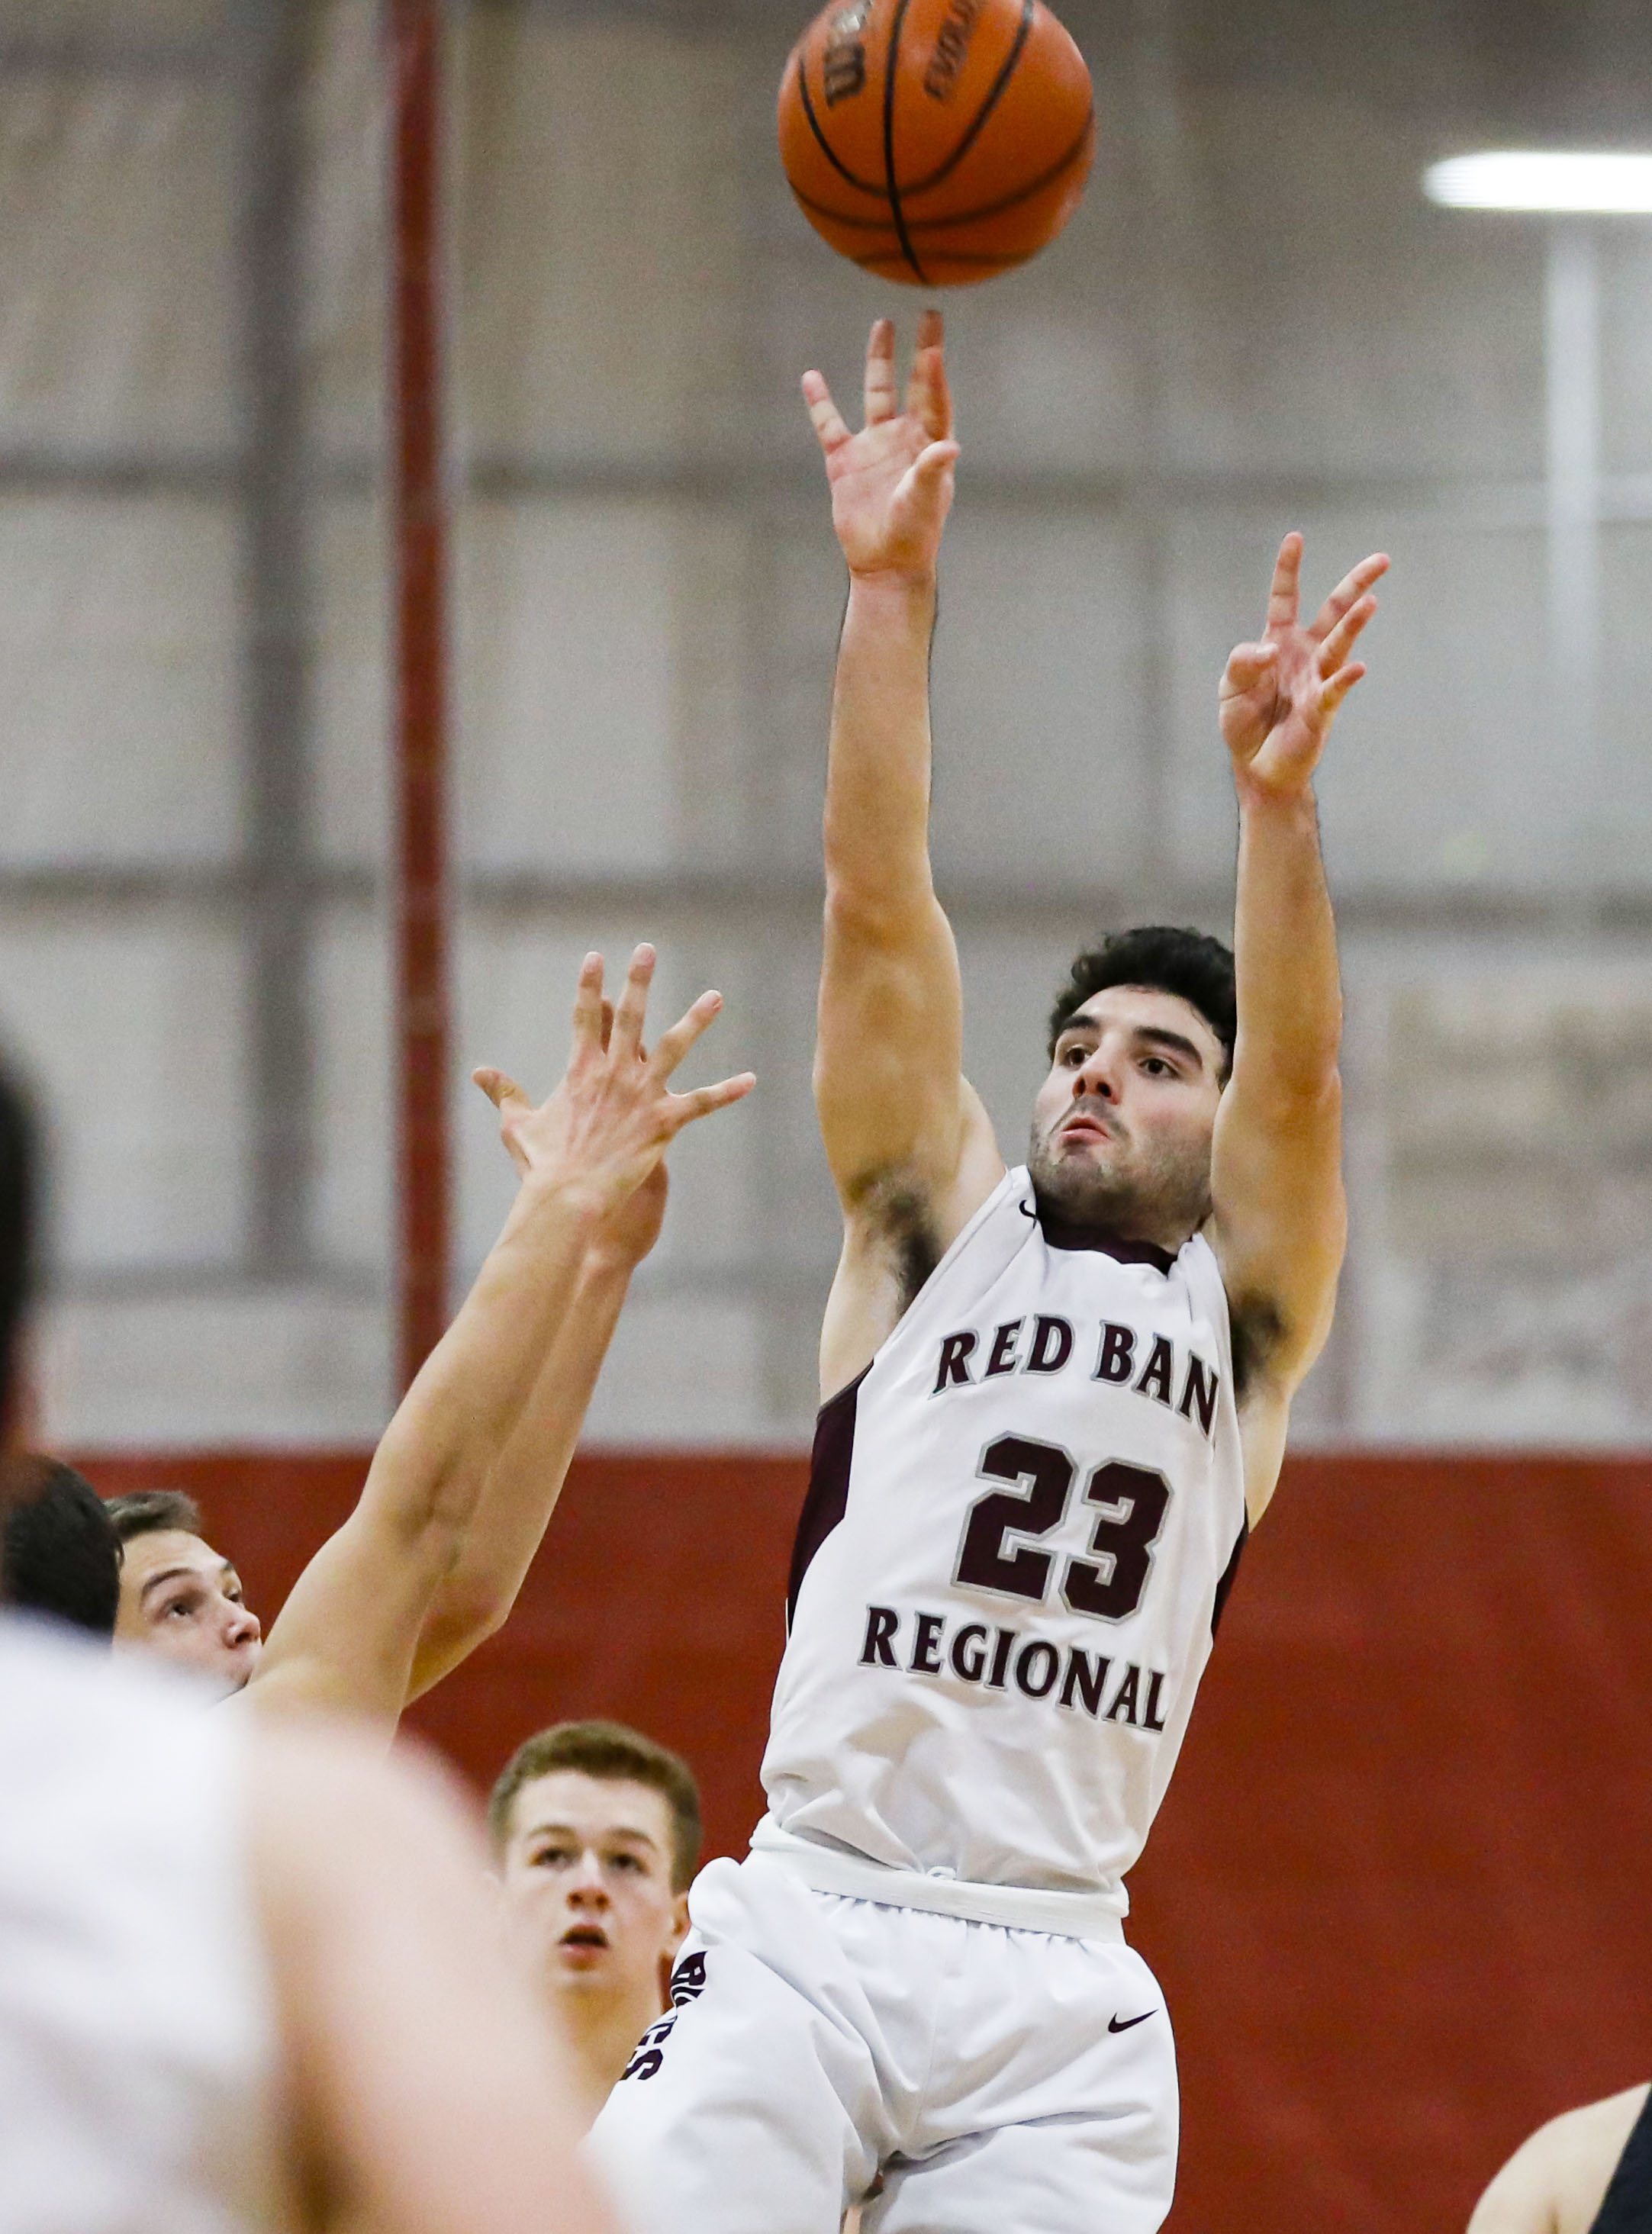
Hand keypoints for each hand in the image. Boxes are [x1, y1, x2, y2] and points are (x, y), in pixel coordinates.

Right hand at [473, 947, 753, 1230]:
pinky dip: (726, 1092)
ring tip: (715, 996)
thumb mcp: (519, 1124)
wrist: (567, 1197)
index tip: (595, 957)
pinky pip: (701, 1104)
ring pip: (674, 1047)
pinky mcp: (663, 1122)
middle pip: (629, 1017)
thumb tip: (480, 1073)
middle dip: (638, 980)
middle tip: (647, 950)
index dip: (589, 985)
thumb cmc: (542, 1164)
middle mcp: (613, 1073)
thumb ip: (505, 1094)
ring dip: (696, 1020)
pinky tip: (750, 1081)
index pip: (584, 1017)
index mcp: (580, 1070)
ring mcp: (641, 1095)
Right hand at [802, 313, 959, 581]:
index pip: (935, 400)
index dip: (934, 374)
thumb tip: (951, 446)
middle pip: (913, 384)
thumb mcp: (924, 502)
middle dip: (921, 350)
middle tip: (929, 314)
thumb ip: (932, 471)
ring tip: (881, 325)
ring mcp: (874, 446)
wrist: (883, 564)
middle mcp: (904, 438)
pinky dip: (820, 403)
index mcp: (930, 446)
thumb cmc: (913, 535)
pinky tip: (811, 378)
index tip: (933, 346)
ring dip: (878, 361)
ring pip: (876, 393)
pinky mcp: (845, 461)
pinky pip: (829, 425)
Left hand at [1220, 534, 1388, 798]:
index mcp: (1279, 642)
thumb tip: (1270, 650)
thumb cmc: (1245, 722)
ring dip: (1354, 624)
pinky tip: (1357, 667)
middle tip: (1382, 560)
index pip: (1285, 598)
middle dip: (1356, 586)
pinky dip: (1345, 679)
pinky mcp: (1322, 709)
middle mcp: (1305, 654)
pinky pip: (1335, 690)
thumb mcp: (1230, 688)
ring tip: (1371, 602)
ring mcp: (1317, 679)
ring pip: (1339, 644)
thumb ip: (1242, 662)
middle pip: (1333, 612)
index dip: (1288, 569)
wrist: (1257, 765)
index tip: (1295, 538)